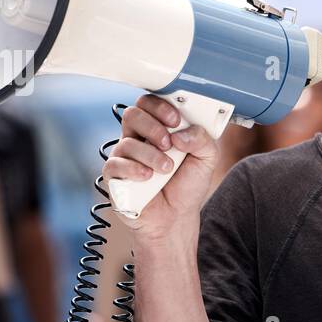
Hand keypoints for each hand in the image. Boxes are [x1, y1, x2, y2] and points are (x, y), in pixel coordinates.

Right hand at [101, 94, 219, 237]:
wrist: (176, 217)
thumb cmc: (187, 185)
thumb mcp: (207, 159)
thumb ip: (202, 139)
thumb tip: (181, 133)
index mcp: (159, 127)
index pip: (149, 103)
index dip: (160, 107)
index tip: (176, 120)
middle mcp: (138, 138)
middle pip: (133, 114)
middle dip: (153, 127)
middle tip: (169, 143)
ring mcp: (124, 156)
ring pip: (127, 142)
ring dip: (151, 154)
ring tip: (166, 169)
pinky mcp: (115, 176)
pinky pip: (115, 164)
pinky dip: (134, 169)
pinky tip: (148, 177)